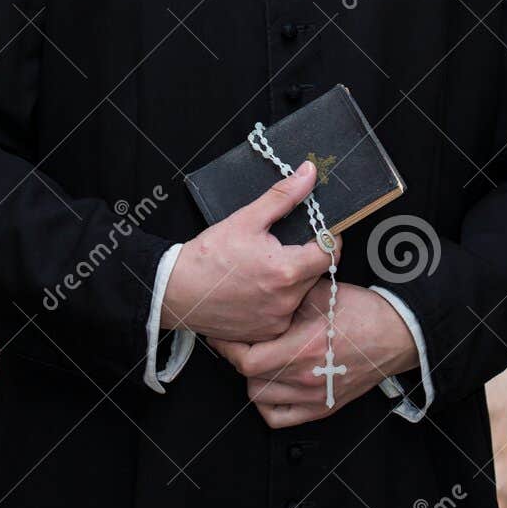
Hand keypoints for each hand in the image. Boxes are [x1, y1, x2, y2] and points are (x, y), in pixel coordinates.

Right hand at [160, 162, 340, 342]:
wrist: (177, 291)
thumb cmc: (208, 256)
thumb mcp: (246, 219)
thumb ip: (283, 196)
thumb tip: (309, 174)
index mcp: (286, 271)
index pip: (330, 253)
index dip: (329, 237)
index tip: (319, 229)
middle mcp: (286, 300)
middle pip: (316, 273)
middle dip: (306, 256)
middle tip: (285, 246)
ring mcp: (276, 321)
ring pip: (301, 294)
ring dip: (293, 279)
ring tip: (267, 267)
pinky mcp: (266, 333)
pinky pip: (285, 313)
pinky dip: (278, 300)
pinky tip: (259, 288)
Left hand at [210, 279, 418, 427]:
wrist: (396, 334)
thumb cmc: (363, 313)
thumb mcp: (321, 293)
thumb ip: (288, 295)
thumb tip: (260, 291)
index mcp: (304, 347)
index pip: (249, 359)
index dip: (230, 347)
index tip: (224, 334)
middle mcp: (307, 377)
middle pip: (251, 378)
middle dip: (239, 357)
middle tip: (240, 341)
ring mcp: (314, 397)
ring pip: (260, 397)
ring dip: (252, 378)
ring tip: (257, 358)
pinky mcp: (322, 407)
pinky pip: (278, 417)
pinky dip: (267, 403)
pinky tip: (271, 383)